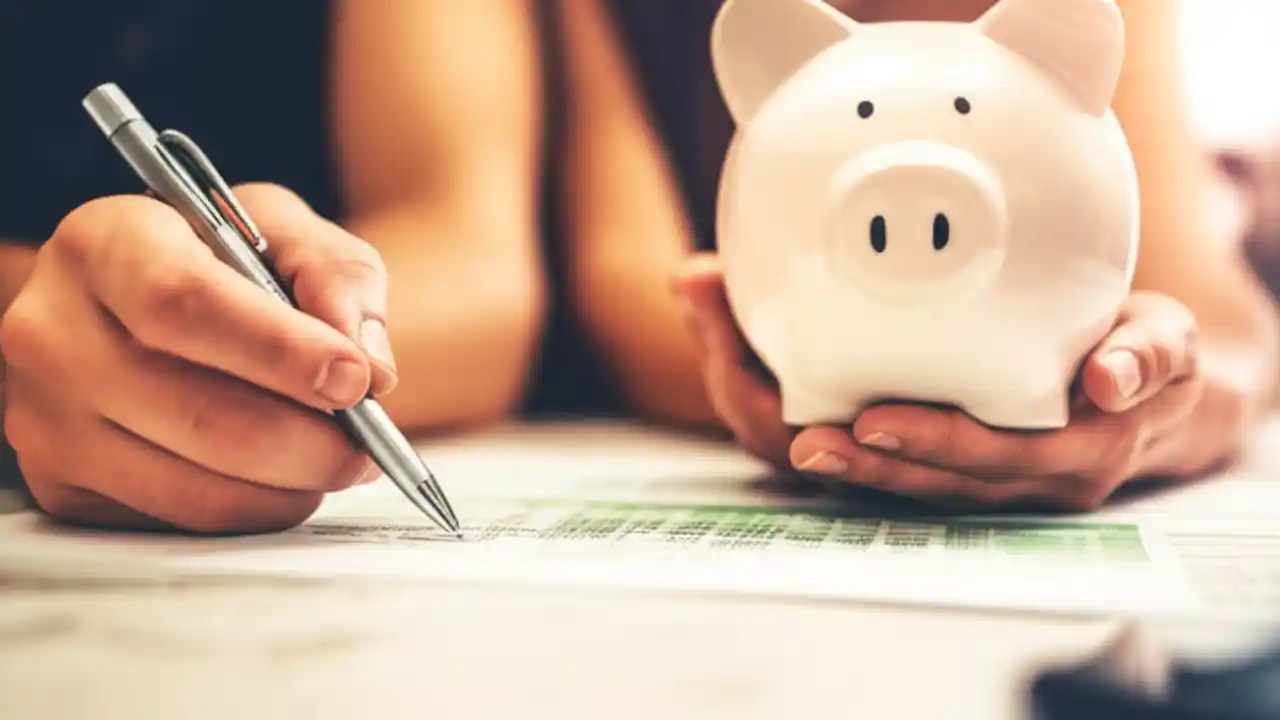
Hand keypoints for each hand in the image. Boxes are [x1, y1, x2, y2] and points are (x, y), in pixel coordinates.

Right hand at [1, 184, 396, 533]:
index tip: (354, 379)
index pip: (180, 303)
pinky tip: (281, 475)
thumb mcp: (283, 233)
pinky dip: (255, 508)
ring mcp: (46, 419)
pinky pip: (181, 521)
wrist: (144, 303)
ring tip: (338, 458)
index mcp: (104, 244)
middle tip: (368, 443)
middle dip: (309, 441)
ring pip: (195, 486)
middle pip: (198, 414)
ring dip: (293, 485)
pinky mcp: (60, 486)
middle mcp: (52, 331)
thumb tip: (369, 366)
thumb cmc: (220, 262)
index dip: (278, 350)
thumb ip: (336, 276)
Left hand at [676, 252, 1204, 510]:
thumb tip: (1111, 377)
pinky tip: (736, 340)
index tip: (869, 423)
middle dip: (819, 440)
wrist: (1124, 385)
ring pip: (844, 460)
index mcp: (1049, 459)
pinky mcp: (900, 442)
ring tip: (724, 350)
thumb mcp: (1164, 347)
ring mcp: (936, 466)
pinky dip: (779, 392)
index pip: (978, 465)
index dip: (924, 448)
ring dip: (777, 411)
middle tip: (757, 388)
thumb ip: (1149, 355)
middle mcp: (984, 479)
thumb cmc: (1137, 357)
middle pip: (890, 476)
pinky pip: (830, 430)